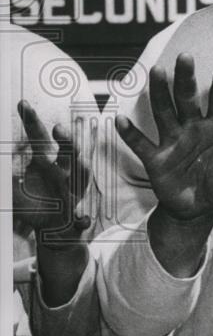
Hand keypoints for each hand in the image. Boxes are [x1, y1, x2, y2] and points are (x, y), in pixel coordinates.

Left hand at [13, 100, 90, 243]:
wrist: (54, 231)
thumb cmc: (35, 203)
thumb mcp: (12, 189)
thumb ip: (6, 179)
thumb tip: (1, 170)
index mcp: (46, 162)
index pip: (39, 137)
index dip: (32, 121)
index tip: (22, 104)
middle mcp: (64, 172)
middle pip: (70, 151)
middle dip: (67, 140)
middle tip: (59, 128)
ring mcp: (72, 192)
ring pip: (81, 176)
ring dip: (80, 167)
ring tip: (77, 161)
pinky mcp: (75, 216)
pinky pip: (80, 217)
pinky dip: (81, 219)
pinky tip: (81, 219)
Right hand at [115, 54, 212, 222]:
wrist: (197, 208)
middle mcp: (193, 127)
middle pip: (188, 98)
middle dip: (186, 78)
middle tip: (185, 56)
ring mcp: (173, 140)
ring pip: (164, 112)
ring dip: (159, 93)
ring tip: (157, 71)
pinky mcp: (156, 158)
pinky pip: (141, 144)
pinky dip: (130, 134)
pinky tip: (119, 120)